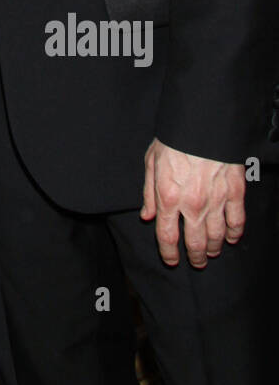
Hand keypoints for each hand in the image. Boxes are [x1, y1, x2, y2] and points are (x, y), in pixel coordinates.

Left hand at [140, 138, 245, 268]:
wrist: (202, 122)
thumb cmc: (173, 139)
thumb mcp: (151, 162)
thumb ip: (149, 193)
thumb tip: (147, 216)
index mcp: (169, 197)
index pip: (167, 237)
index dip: (169, 253)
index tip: (171, 260)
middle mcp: (193, 204)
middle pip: (195, 243)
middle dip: (195, 257)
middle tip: (196, 262)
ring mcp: (216, 200)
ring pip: (216, 236)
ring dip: (213, 248)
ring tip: (210, 252)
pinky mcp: (235, 192)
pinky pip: (237, 221)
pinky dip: (234, 233)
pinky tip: (230, 238)